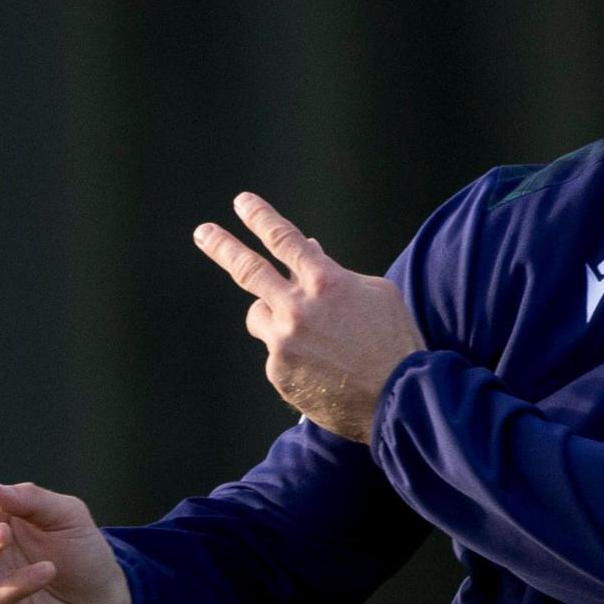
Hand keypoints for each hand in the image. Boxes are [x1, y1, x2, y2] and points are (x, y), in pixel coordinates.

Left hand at [193, 192, 423, 443]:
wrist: (400, 400)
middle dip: (222, 246)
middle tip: (202, 232)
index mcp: (325, 282)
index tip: (242, 202)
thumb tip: (307, 248)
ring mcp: (284, 343)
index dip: (260, 217)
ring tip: (307, 335)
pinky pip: (276, 355)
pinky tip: (323, 370)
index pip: (283, 239)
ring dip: (274, 317)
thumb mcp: (376, 294)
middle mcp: (297, 309)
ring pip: (259, 317)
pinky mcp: (279, 374)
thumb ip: (336, 271)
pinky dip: (293, 357)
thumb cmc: (396, 342)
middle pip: (248, 270)